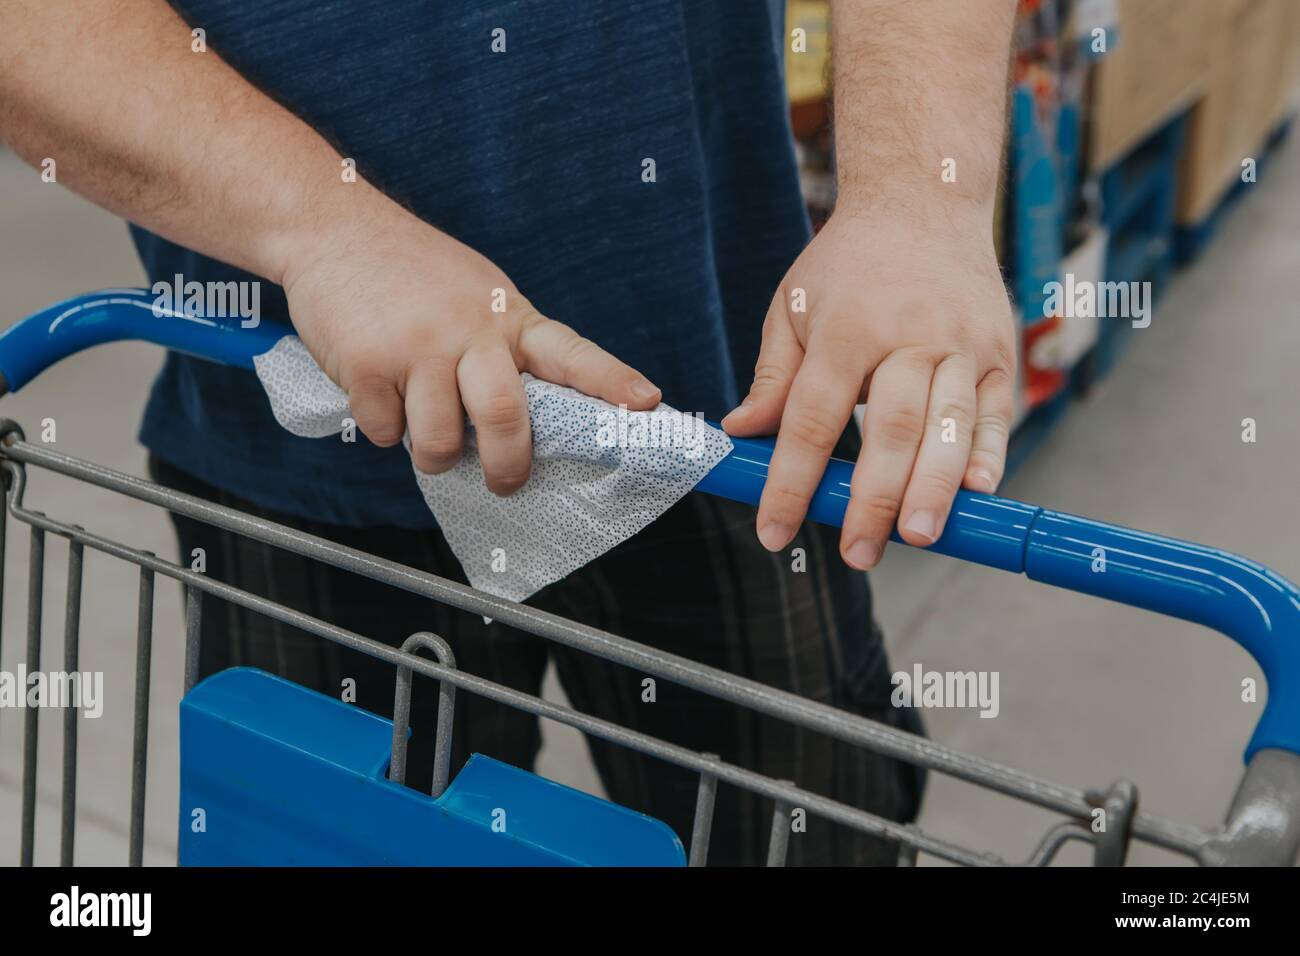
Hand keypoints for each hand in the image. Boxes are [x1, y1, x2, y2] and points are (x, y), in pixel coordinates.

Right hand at [280, 199, 660, 493]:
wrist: (332, 226)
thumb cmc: (412, 271)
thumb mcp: (478, 295)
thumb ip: (504, 349)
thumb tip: (521, 425)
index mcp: (507, 317)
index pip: (570, 353)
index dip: (610, 382)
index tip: (647, 404)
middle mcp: (470, 330)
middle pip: (506, 418)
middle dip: (508, 466)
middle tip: (505, 483)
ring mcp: (418, 347)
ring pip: (440, 442)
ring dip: (434, 455)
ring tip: (426, 434)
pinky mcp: (368, 364)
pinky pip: (386, 431)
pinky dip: (383, 427)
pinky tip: (379, 392)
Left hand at [722, 209, 1015, 568]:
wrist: (925, 201)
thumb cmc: (848, 266)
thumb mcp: (794, 308)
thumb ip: (774, 377)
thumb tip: (740, 433)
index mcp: (846, 330)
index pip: (813, 420)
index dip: (792, 481)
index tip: (773, 531)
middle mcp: (908, 338)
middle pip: (890, 429)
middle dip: (873, 498)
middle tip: (856, 553)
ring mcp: (960, 344)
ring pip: (948, 426)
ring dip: (933, 488)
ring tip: (916, 538)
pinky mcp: (998, 352)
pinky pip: (995, 413)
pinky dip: (989, 455)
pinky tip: (977, 495)